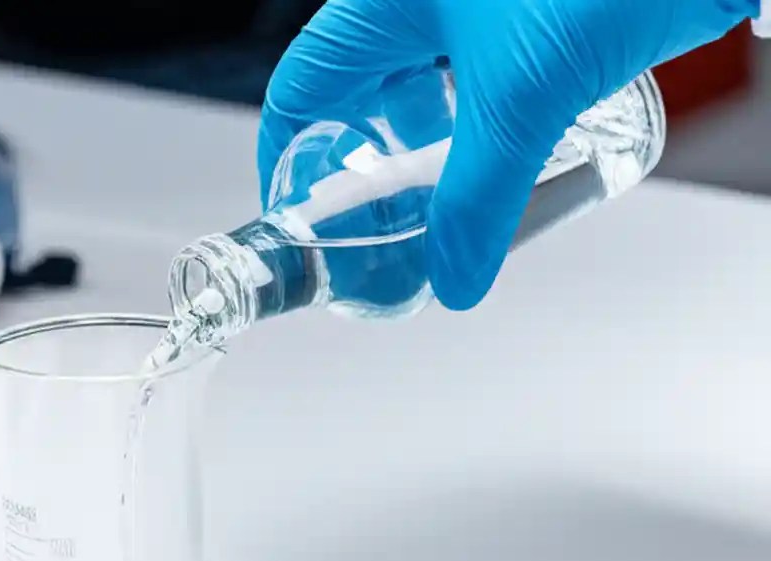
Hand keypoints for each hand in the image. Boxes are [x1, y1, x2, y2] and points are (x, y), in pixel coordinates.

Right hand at [259, 0, 754, 308]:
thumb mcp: (521, 100)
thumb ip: (480, 198)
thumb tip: (453, 276)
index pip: (303, 83)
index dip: (289, 152)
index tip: (295, 207)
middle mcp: (421, 0)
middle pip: (362, 87)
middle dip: (367, 156)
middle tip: (373, 215)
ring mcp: (474, 6)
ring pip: (425, 82)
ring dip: (428, 145)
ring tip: (437, 201)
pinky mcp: (529, 15)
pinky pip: (480, 80)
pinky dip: (479, 126)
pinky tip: (498, 161)